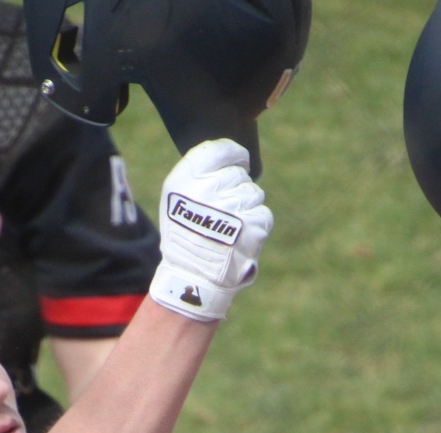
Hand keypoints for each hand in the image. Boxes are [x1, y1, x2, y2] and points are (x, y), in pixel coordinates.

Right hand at [148, 140, 272, 321]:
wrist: (193, 276)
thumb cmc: (186, 234)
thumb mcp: (178, 197)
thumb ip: (201, 172)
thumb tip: (234, 155)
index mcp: (186, 177)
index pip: (221, 149)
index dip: (234, 155)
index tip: (239, 161)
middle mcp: (208, 188)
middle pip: (240, 173)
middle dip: (236, 189)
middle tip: (221, 213)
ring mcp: (231, 206)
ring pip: (254, 194)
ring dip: (247, 208)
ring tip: (228, 228)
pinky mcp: (250, 225)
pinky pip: (263, 214)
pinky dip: (255, 226)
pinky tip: (239, 239)